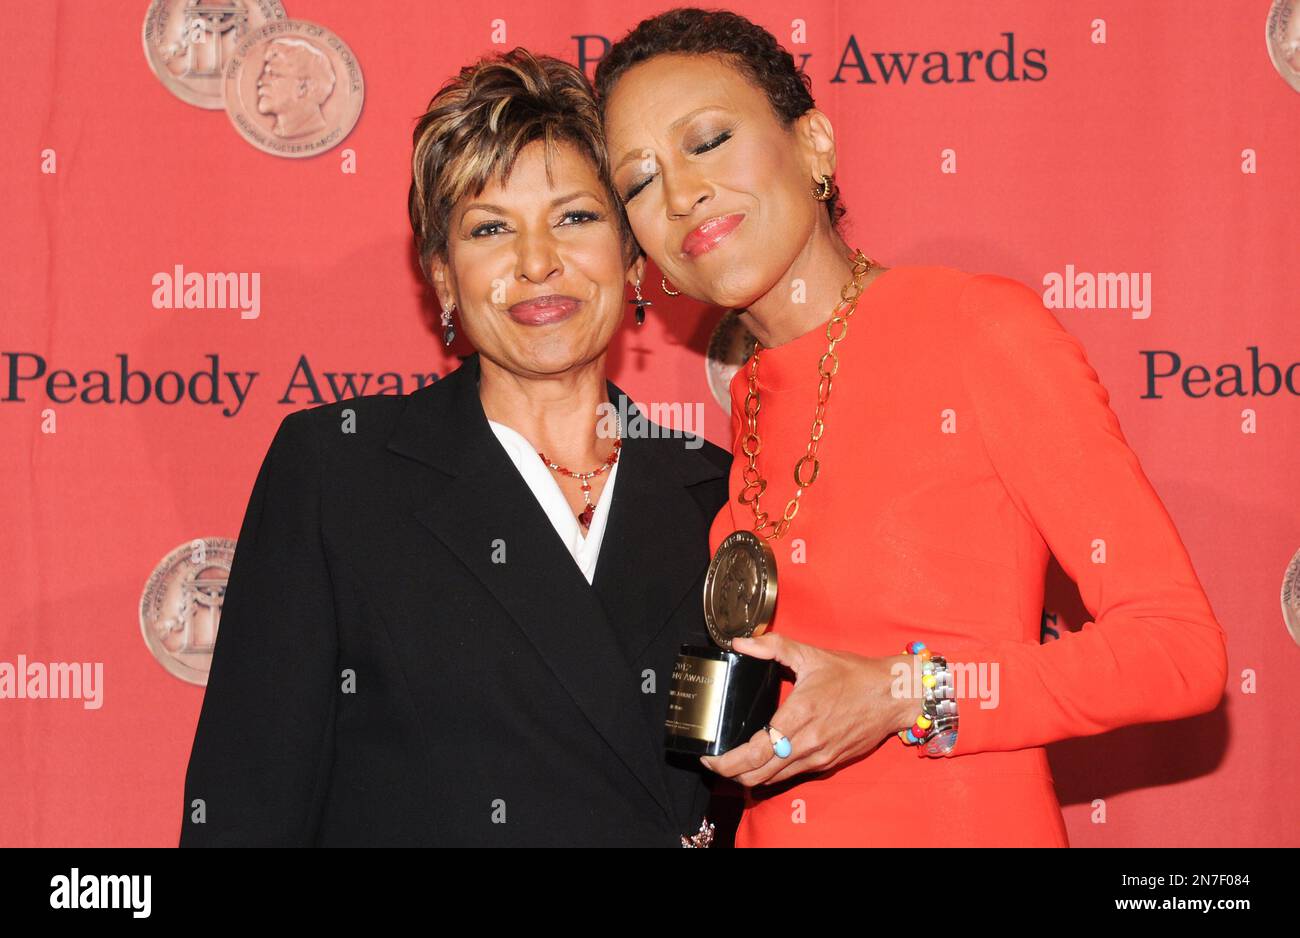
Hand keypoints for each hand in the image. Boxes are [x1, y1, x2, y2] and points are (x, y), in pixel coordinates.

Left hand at [700, 634, 917, 786]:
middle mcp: (808, 742)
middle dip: (731, 774)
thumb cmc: (853, 674)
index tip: (709, 758)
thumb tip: (741, 642)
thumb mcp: (811, 654)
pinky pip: (792, 775)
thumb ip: (772, 646)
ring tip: (733, 763)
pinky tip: (763, 760)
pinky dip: (772, 772)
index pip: (754, 751)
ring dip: (749, 777)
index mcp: (799, 714)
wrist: (892, 695)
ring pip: (774, 779)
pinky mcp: (828, 763)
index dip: (726, 762)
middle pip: (758, 774)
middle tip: (714, 763)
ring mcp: (819, 756)